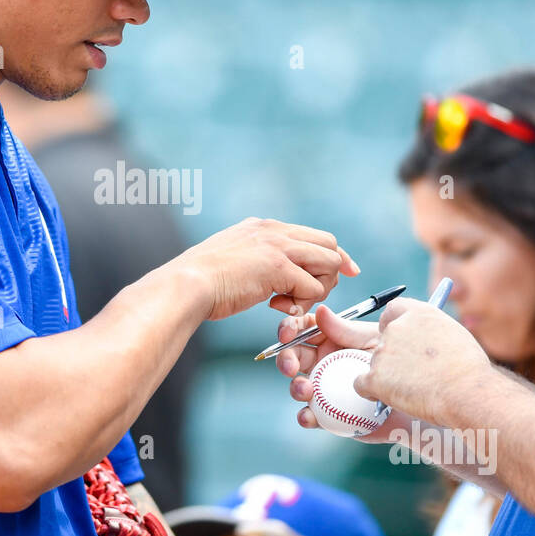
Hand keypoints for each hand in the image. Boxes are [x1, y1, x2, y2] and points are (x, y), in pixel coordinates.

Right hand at [173, 217, 357, 321]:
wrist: (185, 285)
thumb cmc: (202, 281)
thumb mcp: (232, 258)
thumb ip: (255, 258)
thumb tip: (272, 274)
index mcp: (264, 226)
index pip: (315, 235)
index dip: (335, 256)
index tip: (348, 271)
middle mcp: (275, 230)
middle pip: (330, 245)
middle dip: (330, 273)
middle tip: (310, 297)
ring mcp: (277, 246)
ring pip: (328, 263)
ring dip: (317, 289)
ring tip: (289, 303)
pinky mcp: (278, 268)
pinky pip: (313, 287)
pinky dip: (303, 303)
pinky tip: (278, 309)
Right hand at [274, 302, 406, 440]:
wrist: (412, 395)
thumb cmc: (396, 361)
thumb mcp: (372, 339)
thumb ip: (345, 329)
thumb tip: (320, 312)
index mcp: (330, 340)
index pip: (302, 330)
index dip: (290, 330)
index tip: (287, 335)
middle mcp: (323, 363)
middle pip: (293, 357)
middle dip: (286, 359)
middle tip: (291, 367)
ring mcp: (325, 389)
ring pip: (299, 387)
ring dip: (296, 387)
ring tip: (307, 390)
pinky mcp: (331, 414)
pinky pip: (311, 416)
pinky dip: (305, 417)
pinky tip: (310, 416)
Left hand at [357, 298, 491, 424]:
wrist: (467, 393)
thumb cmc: (468, 370)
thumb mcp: (453, 334)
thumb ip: (430, 330)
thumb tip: (420, 336)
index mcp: (417, 313)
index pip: (392, 310)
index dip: (393, 325)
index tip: (401, 340)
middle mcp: (396, 327)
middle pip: (381, 340)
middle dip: (391, 356)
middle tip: (411, 374)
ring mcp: (382, 352)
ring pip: (375, 365)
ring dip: (387, 377)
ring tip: (414, 390)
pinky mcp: (375, 376)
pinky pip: (362, 384)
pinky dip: (372, 393)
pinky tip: (392, 398)